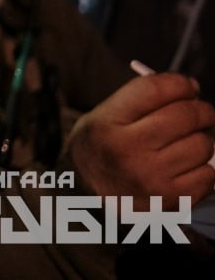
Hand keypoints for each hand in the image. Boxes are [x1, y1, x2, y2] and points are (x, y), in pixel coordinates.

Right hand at [67, 71, 214, 207]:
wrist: (84, 200)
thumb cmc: (102, 150)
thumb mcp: (102, 116)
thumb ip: (140, 99)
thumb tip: (190, 88)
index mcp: (107, 124)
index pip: (155, 90)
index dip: (180, 84)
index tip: (188, 86)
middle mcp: (128, 151)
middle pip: (186, 115)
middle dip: (201, 109)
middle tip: (199, 112)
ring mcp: (151, 178)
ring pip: (203, 145)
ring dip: (200, 140)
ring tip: (183, 144)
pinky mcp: (172, 201)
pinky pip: (209, 175)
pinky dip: (202, 168)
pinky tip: (184, 167)